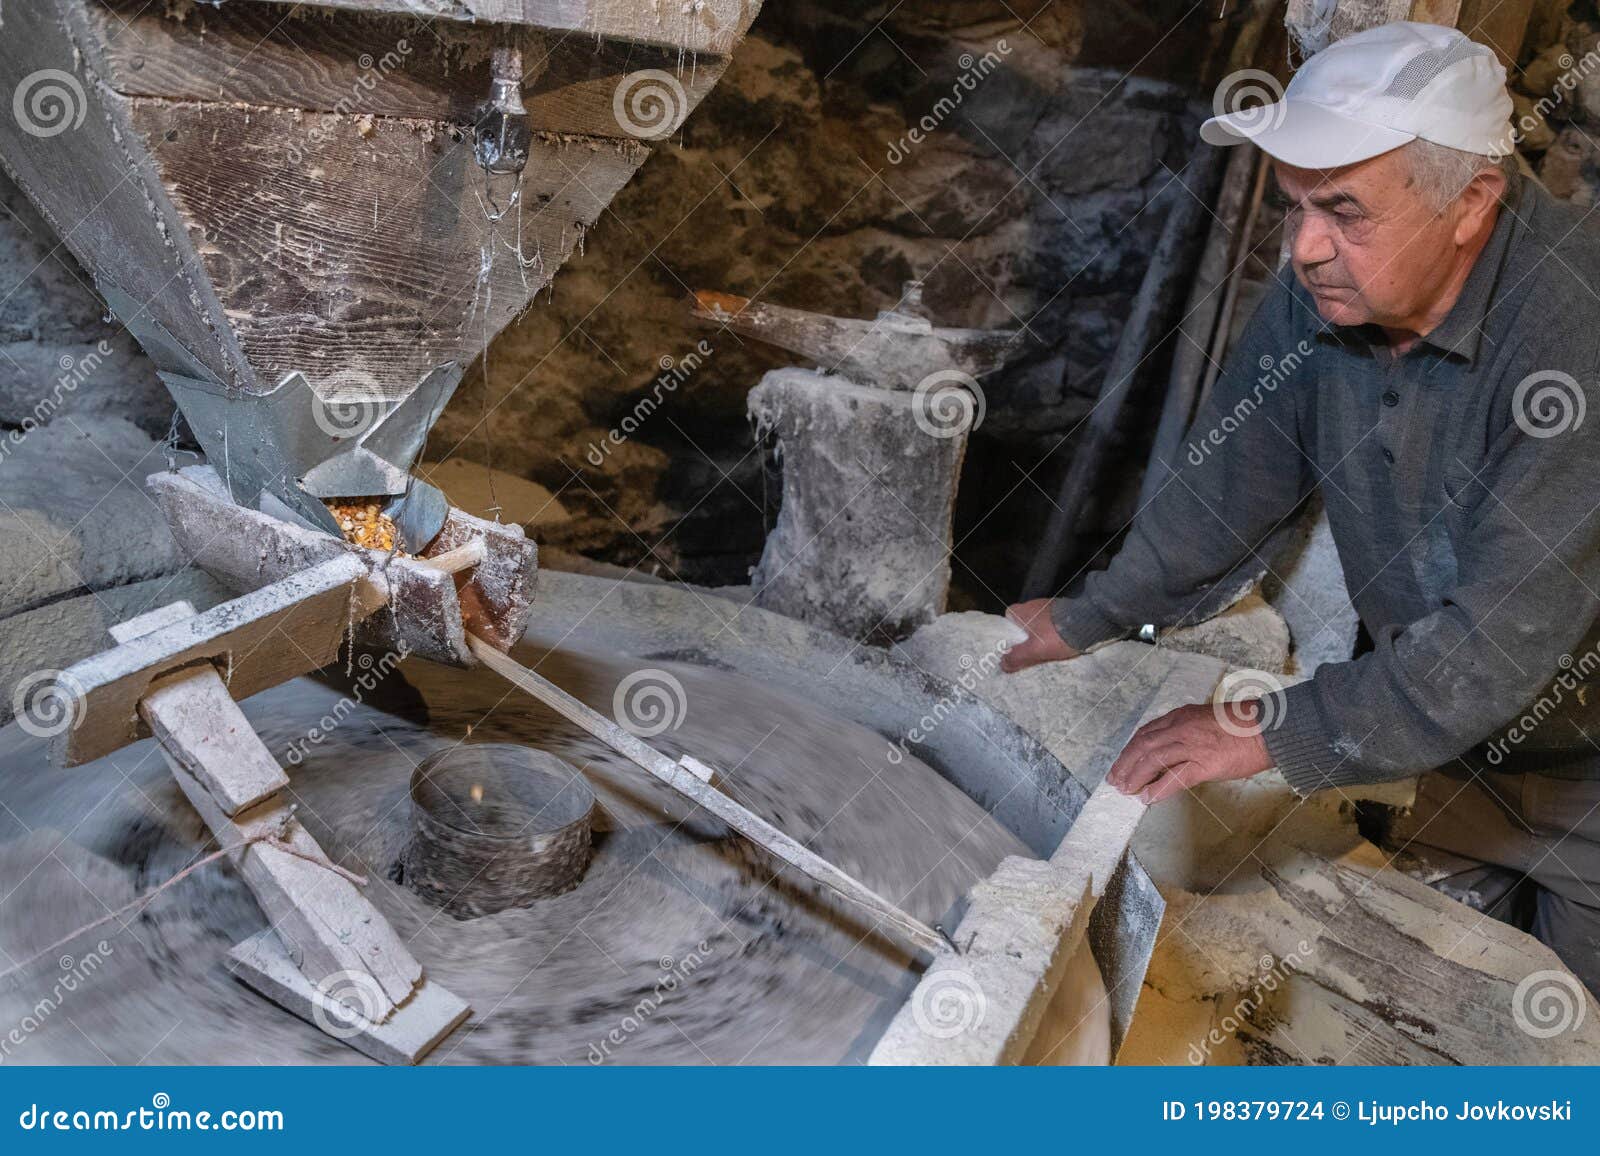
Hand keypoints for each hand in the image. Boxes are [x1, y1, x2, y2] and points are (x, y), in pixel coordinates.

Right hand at [1001, 599, 1079, 672]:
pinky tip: (1059, 642)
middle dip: (1026, 636)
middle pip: (1024, 622)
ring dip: (1041, 635)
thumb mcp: (1035, 650)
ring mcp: (1050, 606)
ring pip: (1039, 623)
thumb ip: (1017, 657)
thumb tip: (1002, 664)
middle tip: (1029, 651)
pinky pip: (1053, 622)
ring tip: (1045, 650)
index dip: (1009, 631)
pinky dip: (1054, 632)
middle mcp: (1034, 604)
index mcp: (1022, 610)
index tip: (1013, 644)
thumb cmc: (1057, 634)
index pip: (1008, 618)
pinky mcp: (1064, 610)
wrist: (1088, 622)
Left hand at [1105, 700, 1273, 803]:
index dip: (1130, 750)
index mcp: (1180, 716)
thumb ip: (1186, 732)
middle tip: (1115, 780)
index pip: (1146, 733)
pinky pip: (1175, 777)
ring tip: (1127, 790)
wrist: (1268, 728)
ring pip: (1153, 760)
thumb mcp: (1205, 720)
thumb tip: (1172, 753)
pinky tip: (1148, 798)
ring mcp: (1192, 745)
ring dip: (1136, 776)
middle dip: (1125, 764)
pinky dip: (1159, 788)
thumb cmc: (1241, 726)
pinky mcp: (1205, 763)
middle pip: (1143, 746)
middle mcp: (1181, 728)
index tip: (1121, 763)